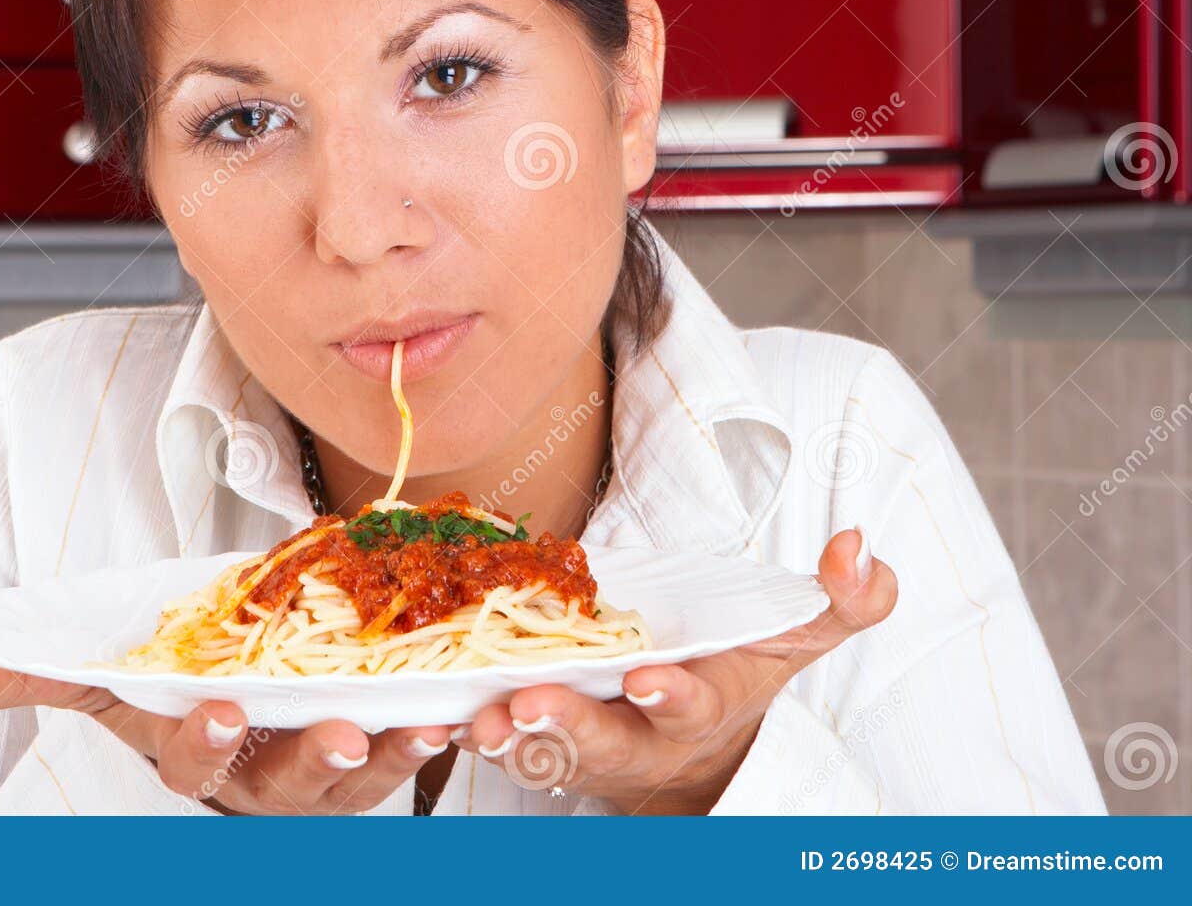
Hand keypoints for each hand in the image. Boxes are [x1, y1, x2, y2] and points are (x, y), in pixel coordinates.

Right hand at [0, 654, 453, 813]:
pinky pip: (398, 760)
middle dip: (307, 761)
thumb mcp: (118, 677)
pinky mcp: (366, 761)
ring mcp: (315, 778)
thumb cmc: (175, 681)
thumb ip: (50, 671)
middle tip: (337, 732)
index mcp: (194, 753)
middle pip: (281, 786)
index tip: (223, 709)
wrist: (239, 681)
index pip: (191, 765)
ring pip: (348, 783)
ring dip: (383, 758)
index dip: (205, 743)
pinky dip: (422, 741)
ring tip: (414, 726)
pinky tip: (451, 715)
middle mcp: (255, 779)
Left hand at [459, 527, 896, 813]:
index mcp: (698, 708)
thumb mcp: (793, 638)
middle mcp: (637, 737)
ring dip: (508, 737)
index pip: (689, 705)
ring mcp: (582, 746)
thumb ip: (841, 599)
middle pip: (603, 741)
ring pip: (542, 750)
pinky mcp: (538, 741)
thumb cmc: (737, 672)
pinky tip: (437, 714)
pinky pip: (500, 739)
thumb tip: (858, 545)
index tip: (647, 678)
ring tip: (478, 718)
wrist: (697, 750)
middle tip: (531, 705)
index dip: (671, 695)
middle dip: (569, 726)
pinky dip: (468, 728)